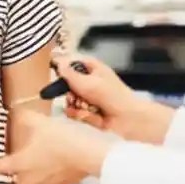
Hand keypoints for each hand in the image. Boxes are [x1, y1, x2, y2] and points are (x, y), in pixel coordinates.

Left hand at [0, 109, 106, 183]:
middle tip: (8, 175)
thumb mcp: (40, 122)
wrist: (91, 154)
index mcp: (22, 163)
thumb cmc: (64, 140)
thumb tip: (17, 113)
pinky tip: (47, 183)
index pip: (1, 167)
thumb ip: (25, 117)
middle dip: (10, 181)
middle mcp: (32, 178)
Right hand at [52, 54, 170, 143]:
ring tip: (87, 107)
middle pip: (67, 83)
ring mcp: (89, 98)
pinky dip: (79, 114)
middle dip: (69, 91)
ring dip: (75, 104)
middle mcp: (90, 82)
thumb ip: (68, 73)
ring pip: (69, 99)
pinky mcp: (87, 113)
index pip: (73, 63)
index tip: (56, 71)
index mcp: (93, 69)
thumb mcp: (87, 82)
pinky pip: (73, 112)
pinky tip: (89, 115)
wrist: (128, 120)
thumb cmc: (112, 96)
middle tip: (75, 95)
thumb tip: (57, 62)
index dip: (64, 66)